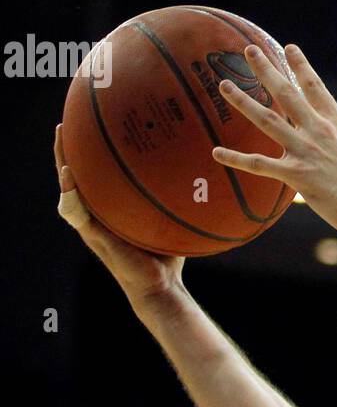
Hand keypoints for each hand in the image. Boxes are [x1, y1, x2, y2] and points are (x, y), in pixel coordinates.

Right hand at [54, 123, 185, 305]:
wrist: (160, 285)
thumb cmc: (169, 252)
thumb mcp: (173, 218)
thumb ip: (179, 196)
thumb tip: (206, 169)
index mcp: (112, 206)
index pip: (98, 173)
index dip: (91, 151)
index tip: (90, 123)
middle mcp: (99, 212)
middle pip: (77, 174)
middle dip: (68, 148)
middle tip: (65, 121)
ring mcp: (92, 223)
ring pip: (69, 188)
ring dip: (62, 162)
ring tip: (60, 137)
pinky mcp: (93, 235)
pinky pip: (75, 210)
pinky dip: (70, 192)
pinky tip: (68, 175)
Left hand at [210, 43, 336, 237]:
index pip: (315, 86)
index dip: (300, 66)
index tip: (288, 48)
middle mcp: (318, 131)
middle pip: (286, 93)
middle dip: (266, 69)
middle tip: (248, 50)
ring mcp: (305, 152)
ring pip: (267, 120)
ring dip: (243, 102)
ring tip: (224, 86)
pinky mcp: (295, 176)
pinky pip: (259, 164)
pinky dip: (236, 159)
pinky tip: (216, 152)